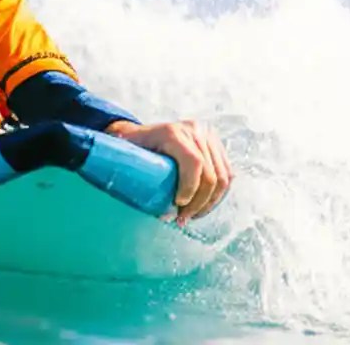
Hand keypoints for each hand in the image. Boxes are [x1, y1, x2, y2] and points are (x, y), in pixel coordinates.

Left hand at [107, 119, 231, 225]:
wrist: (141, 133)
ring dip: (209, 203)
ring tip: (192, 216)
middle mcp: (194, 130)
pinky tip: (203, 206)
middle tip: (182, 219)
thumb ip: (126, 168)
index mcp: (172, 132)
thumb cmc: (132, 148)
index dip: (190, 188)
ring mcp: (208, 135)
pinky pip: (226, 174)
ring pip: (223, 177)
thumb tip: (123, 191)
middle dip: (199, 203)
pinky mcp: (216, 144)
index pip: (194, 163)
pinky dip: (217, 194)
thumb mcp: (128, 154)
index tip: (177, 206)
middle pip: (211, 175)